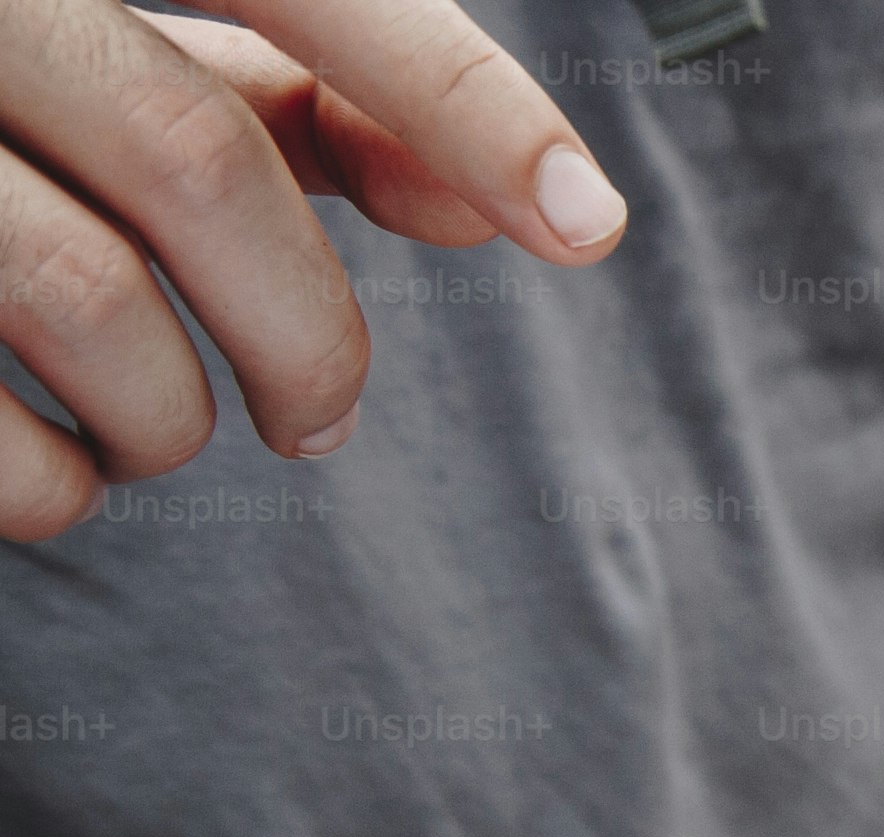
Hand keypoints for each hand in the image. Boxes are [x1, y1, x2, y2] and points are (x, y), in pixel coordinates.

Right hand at [0, 0, 627, 534]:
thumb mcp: (121, 63)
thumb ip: (296, 107)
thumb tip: (537, 208)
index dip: (454, 100)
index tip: (588, 224)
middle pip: (197, 164)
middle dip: (303, 337)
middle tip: (321, 422)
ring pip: (84, 290)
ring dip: (162, 420)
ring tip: (148, 436)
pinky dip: (56, 487)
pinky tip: (60, 471)